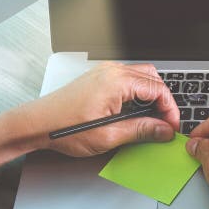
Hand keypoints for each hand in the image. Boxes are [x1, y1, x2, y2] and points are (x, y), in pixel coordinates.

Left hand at [23, 62, 178, 156]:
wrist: (36, 124)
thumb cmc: (63, 128)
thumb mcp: (108, 136)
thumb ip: (141, 131)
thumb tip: (164, 130)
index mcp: (117, 81)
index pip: (158, 90)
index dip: (170, 110)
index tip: (172, 127)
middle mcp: (112, 72)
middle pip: (153, 79)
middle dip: (163, 101)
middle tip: (165, 123)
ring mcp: (104, 73)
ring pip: (141, 78)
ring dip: (151, 97)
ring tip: (151, 120)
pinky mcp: (99, 79)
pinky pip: (128, 80)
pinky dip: (138, 95)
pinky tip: (135, 113)